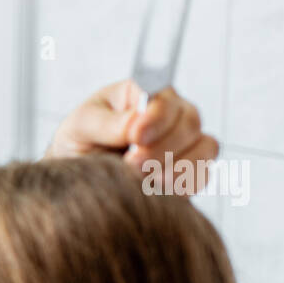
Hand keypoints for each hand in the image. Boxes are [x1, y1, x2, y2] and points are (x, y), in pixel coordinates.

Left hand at [43, 79, 218, 196]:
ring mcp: (184, 140)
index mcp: (145, 93)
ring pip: (204, 149)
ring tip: (141, 180)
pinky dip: (182, 185)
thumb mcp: (80, 127)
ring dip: (173, 169)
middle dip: (160, 149)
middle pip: (189, 124)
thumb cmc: (79, 144)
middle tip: (130, 165)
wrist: (80, 180)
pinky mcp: (189, 169)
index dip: (156, 120)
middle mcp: (171, 113)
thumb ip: (106, 123)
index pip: (166, 98)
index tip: (135, 138)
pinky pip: (202, 175)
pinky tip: (155, 189)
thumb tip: (136, 123)